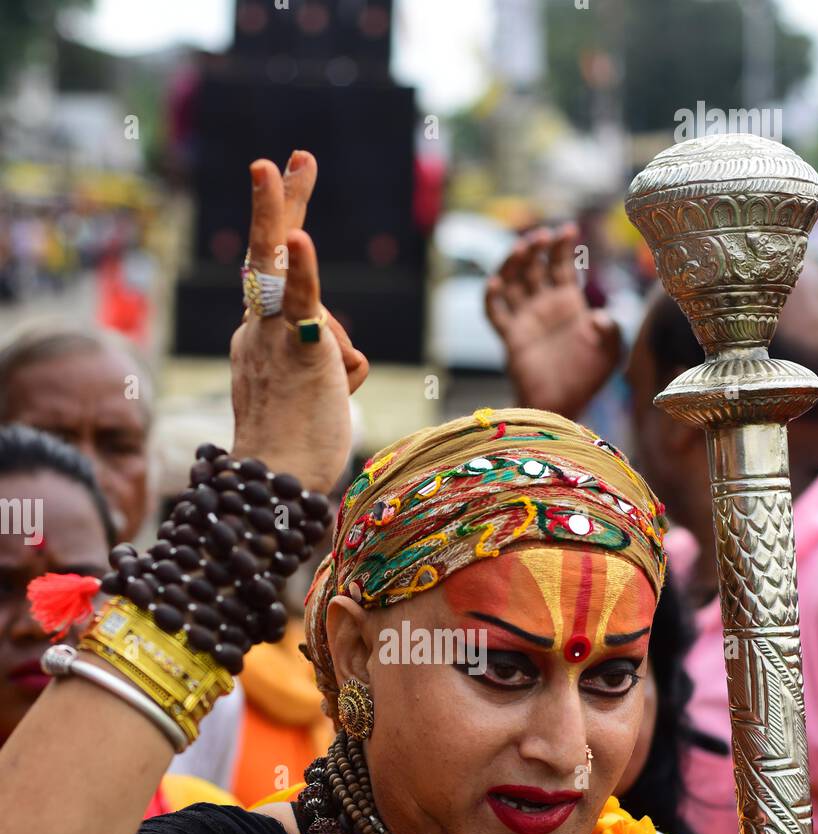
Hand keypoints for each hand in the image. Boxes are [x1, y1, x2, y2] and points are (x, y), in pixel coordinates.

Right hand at [230, 152, 368, 493]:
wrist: (275, 483)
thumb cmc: (295, 453)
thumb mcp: (311, 396)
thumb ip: (327, 364)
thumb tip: (352, 357)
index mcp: (255, 341)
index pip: (281, 292)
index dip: (284, 246)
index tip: (286, 206)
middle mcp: (257, 330)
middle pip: (271, 256)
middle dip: (278, 202)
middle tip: (291, 158)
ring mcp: (275, 335)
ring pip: (328, 321)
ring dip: (342, 366)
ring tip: (322, 407)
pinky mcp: (302, 346)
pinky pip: (307, 301)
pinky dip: (305, 271)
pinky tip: (304, 238)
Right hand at [485, 224, 620, 420]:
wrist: (563, 406)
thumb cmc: (588, 378)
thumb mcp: (611, 351)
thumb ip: (611, 330)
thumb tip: (597, 315)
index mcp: (568, 303)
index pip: (562, 265)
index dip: (563, 246)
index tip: (568, 228)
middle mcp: (544, 307)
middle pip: (534, 267)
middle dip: (537, 249)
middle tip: (541, 237)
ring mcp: (526, 320)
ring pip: (512, 282)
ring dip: (513, 263)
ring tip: (522, 248)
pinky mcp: (511, 337)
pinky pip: (495, 313)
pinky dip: (491, 297)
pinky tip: (496, 283)